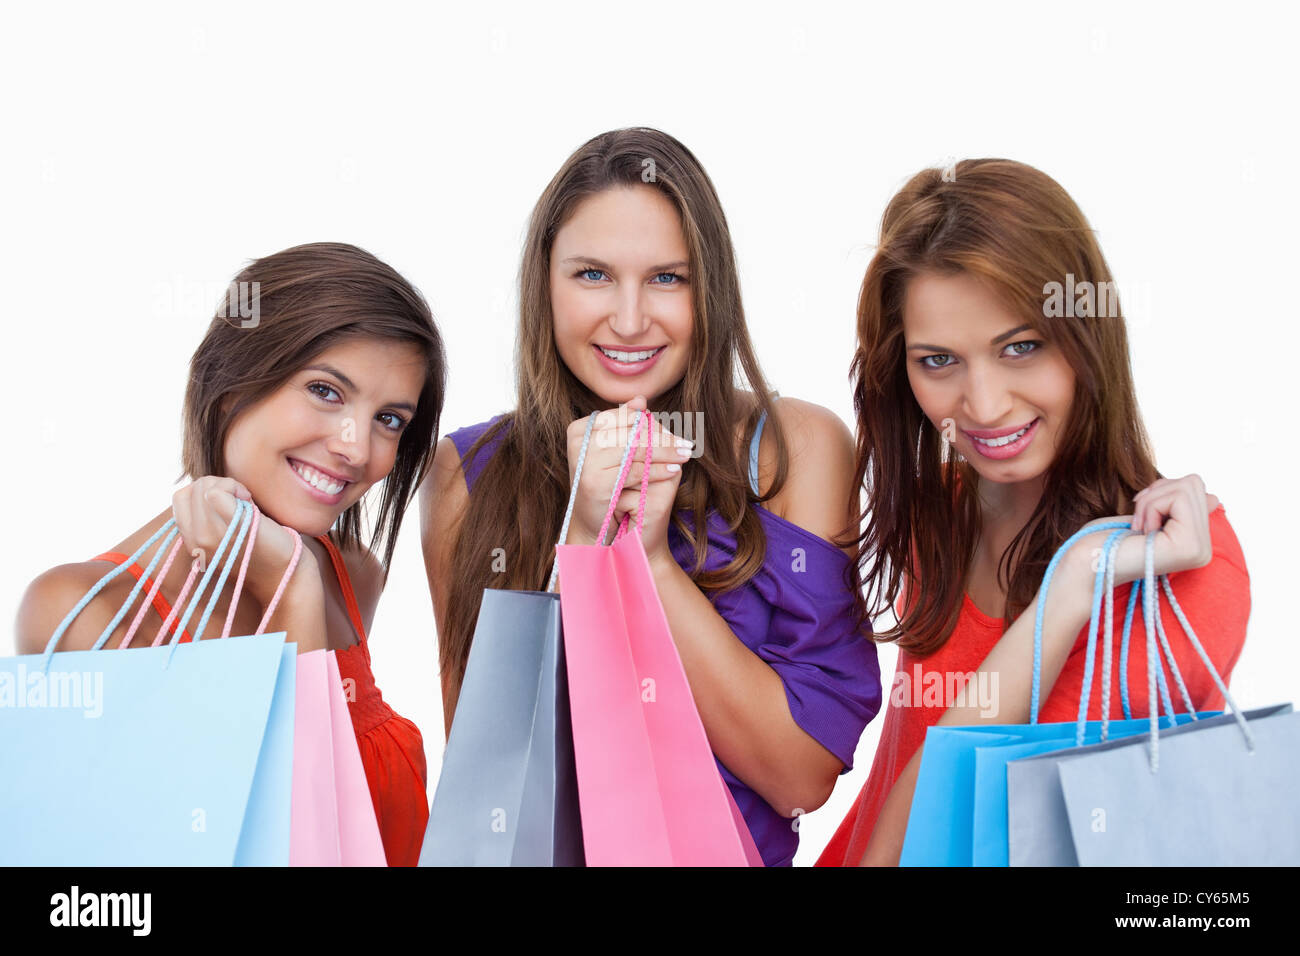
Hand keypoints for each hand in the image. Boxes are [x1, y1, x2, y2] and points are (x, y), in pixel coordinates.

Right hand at [171, 476, 314, 608]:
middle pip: (191, 490)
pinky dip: (233, 486)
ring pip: (203, 488)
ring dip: (227, 485)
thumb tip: (206, 488)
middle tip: (239, 498)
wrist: (283, 573)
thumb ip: (208, 519)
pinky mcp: (233, 527)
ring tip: (244, 500)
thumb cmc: (258, 549)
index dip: (202, 491)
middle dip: (215, 484)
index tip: (226, 500)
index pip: (180, 498)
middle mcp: (197, 541)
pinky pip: (216, 493)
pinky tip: (248, 499)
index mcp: (192, 543)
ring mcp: (213, 535)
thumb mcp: (224, 536)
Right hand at [563, 394, 692, 566]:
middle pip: (630, 433)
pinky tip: (675, 470)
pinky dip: (658, 470)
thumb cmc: (606, 483)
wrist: (594, 522)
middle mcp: (578, 443)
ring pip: (636, 451)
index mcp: (578, 430)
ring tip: (686, 455)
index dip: (648, 423)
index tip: (671, 428)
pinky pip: (635, 471)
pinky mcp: (595, 483)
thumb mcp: (614, 451)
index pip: (621, 418)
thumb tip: (641, 398)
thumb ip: (625, 425)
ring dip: (666, 453)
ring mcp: (585, 463)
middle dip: (662, 439)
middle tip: (686, 444)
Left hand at [1058, 474, 1218, 605]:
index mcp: (1196, 542)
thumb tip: (1214, 498)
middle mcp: (1204, 549)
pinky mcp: (1190, 546)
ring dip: (1151, 501)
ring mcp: (1200, 550)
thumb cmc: (1106, 540)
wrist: (1087, 564)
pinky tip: (1141, 533)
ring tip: (1139, 528)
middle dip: (1156, 492)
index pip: (1196, 488)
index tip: (1142, 515)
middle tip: (1138, 521)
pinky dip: (1151, 507)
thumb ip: (1179, 506)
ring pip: (1188, 487)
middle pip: (1194, 483)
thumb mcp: (1149, 515)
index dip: (1162, 491)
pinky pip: (1178, 498)